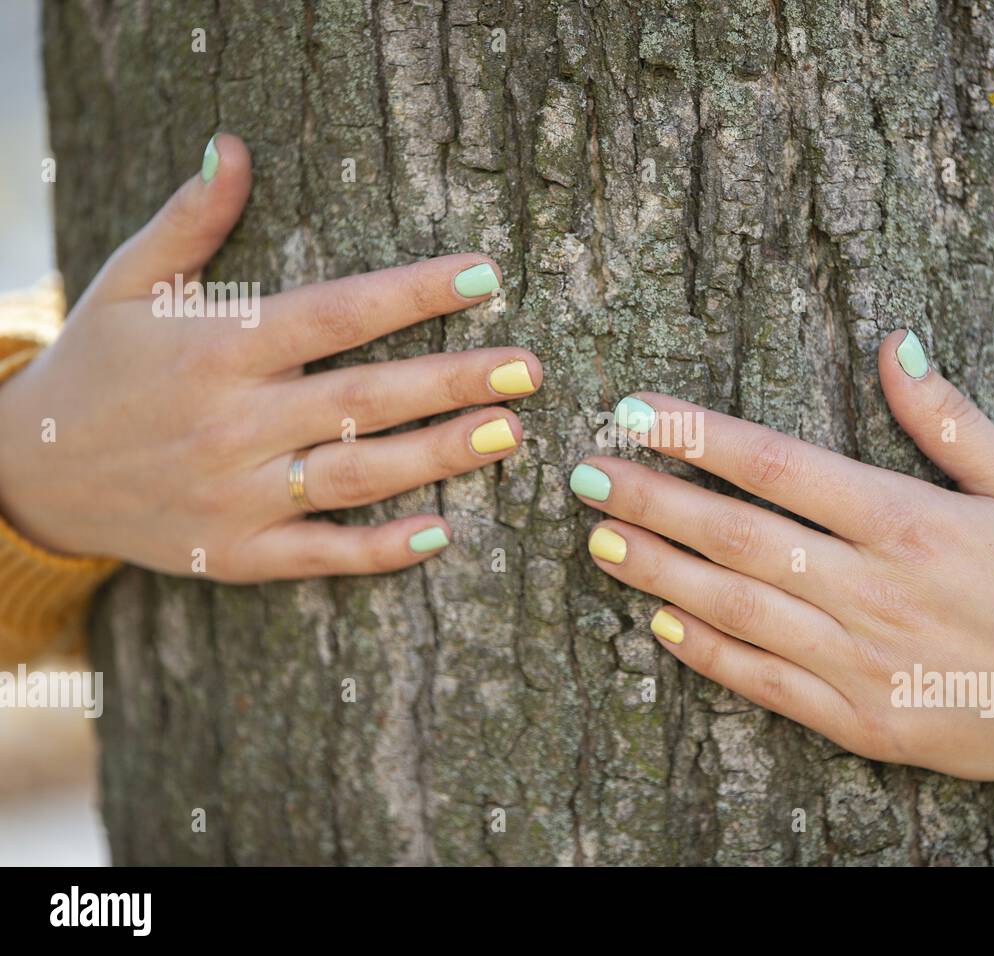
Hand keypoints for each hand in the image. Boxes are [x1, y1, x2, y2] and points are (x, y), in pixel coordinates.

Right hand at [0, 133, 541, 581]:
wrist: (30, 471)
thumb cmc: (96, 366)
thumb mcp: (127, 282)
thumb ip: (191, 220)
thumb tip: (233, 145)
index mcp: (217, 347)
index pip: (334, 312)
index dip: (414, 293)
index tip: (487, 275)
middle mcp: (233, 421)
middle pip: (364, 396)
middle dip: (454, 380)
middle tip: (530, 368)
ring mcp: (236, 493)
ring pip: (356, 474)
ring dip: (438, 456)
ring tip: (509, 434)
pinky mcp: (235, 552)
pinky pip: (319, 555)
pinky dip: (377, 550)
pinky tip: (438, 534)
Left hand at [570, 330, 993, 796]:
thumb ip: (951, 420)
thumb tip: (893, 343)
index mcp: (912, 524)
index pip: (778, 465)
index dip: (698, 436)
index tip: (637, 412)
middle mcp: (875, 592)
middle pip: (737, 535)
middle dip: (652, 499)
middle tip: (585, 473)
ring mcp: (864, 664)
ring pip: (735, 609)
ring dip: (660, 570)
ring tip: (600, 538)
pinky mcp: (865, 724)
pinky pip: (767, 686)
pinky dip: (708, 654)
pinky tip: (661, 622)